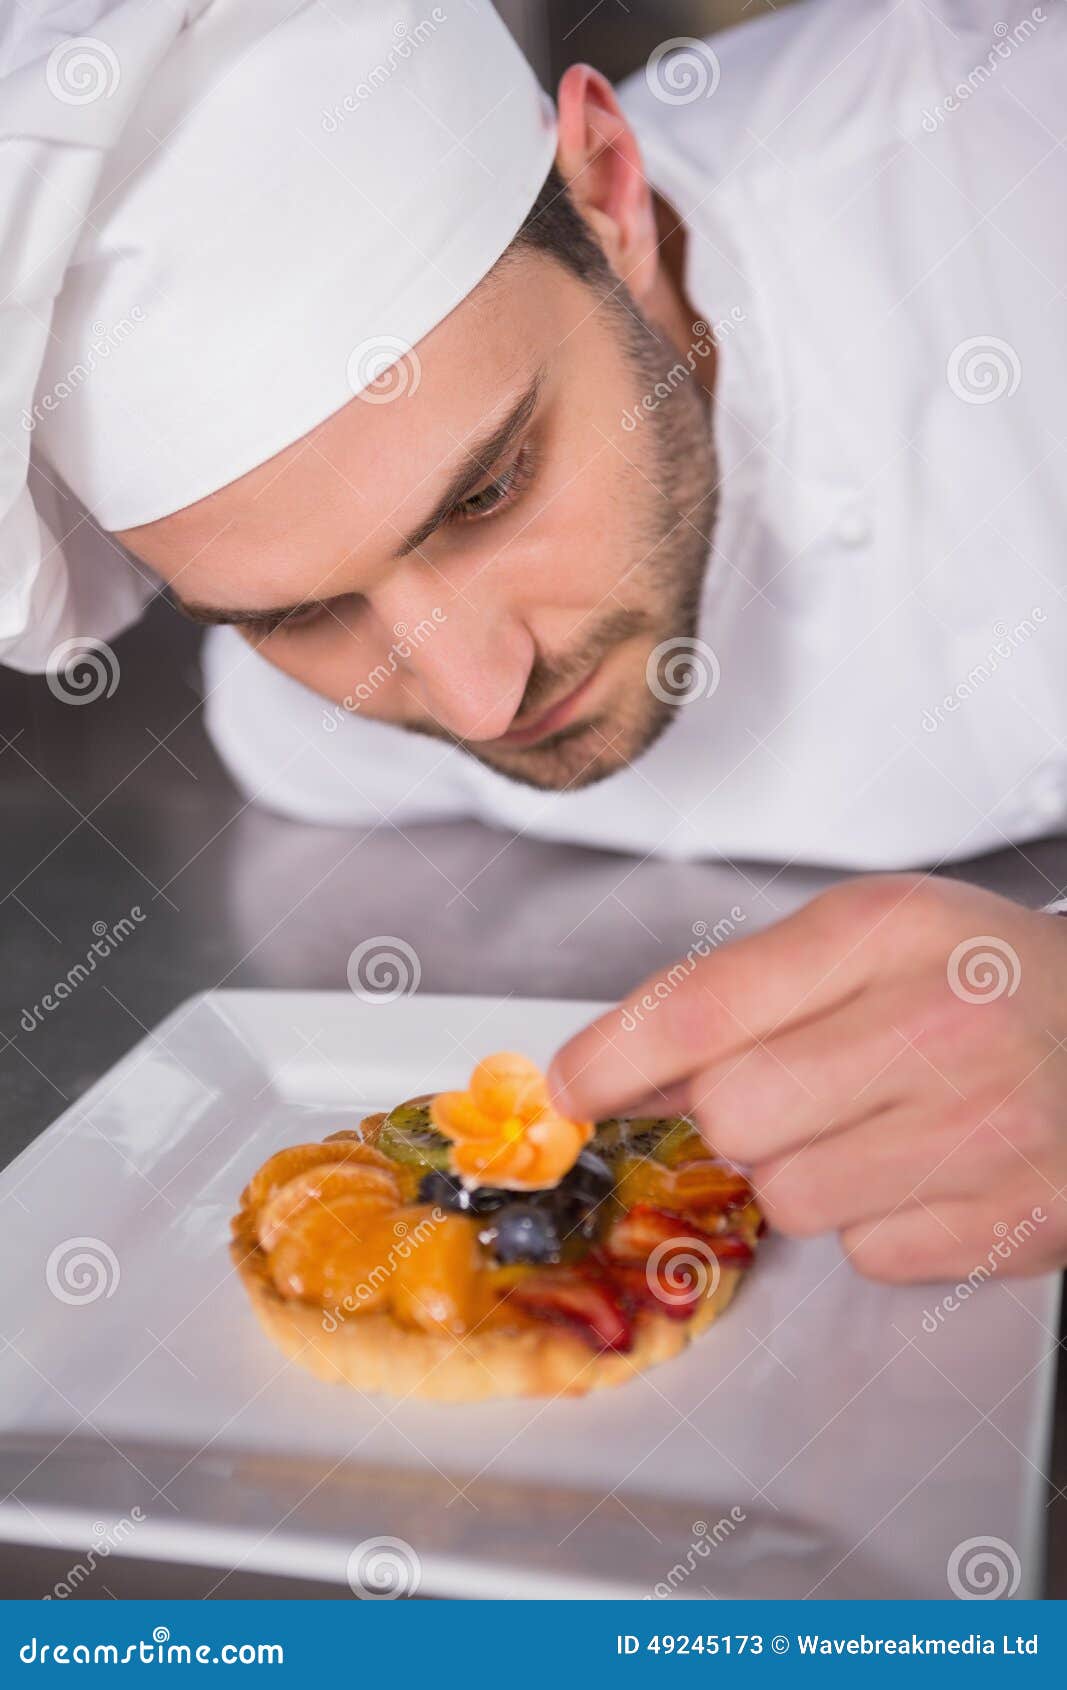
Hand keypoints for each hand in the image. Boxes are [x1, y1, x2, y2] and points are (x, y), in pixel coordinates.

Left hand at [548, 875, 1066, 1281]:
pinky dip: (878, 1220)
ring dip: (808, 1171)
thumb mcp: (868, 934)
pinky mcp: (1014, 1219)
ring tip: (881, 1122)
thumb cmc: (980, 976)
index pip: (700, 1010)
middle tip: (799, 1085)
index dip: (611, 1059)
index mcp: (883, 934)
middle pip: (732, 1116)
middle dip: (737, 1112)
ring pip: (790, 1197)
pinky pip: (867, 1252)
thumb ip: (741, 990)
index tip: (568, 1089)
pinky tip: (927, 1166)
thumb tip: (611, 1068)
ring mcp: (982, 1130)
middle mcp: (937, 1026)